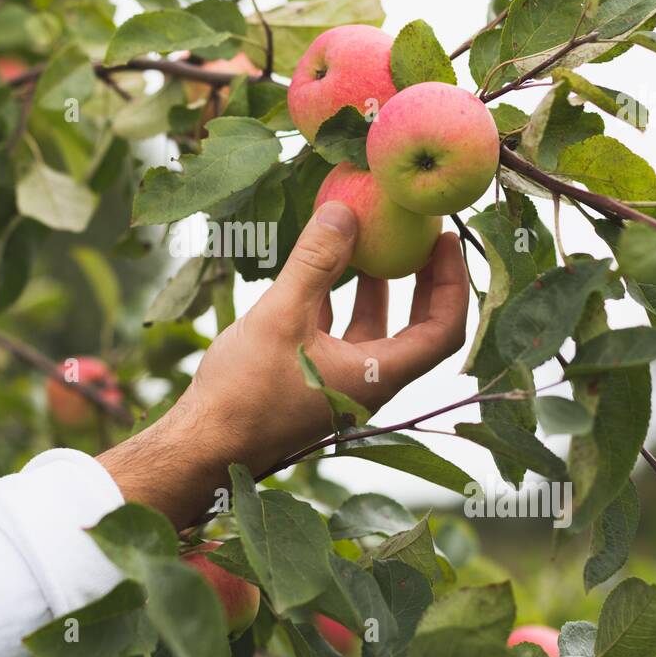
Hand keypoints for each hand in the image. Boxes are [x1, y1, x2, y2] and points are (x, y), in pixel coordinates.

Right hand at [100, 200, 469, 527]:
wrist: (202, 444)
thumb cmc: (243, 392)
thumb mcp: (281, 317)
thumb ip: (314, 263)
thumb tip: (344, 211)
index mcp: (376, 376)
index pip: (442, 330)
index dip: (453, 282)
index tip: (446, 240)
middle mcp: (367, 382)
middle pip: (416, 326)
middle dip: (421, 279)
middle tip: (418, 233)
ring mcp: (339, 382)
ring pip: (372, 329)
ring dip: (375, 285)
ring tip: (369, 238)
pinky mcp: (311, 379)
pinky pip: (338, 334)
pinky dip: (336, 300)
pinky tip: (319, 268)